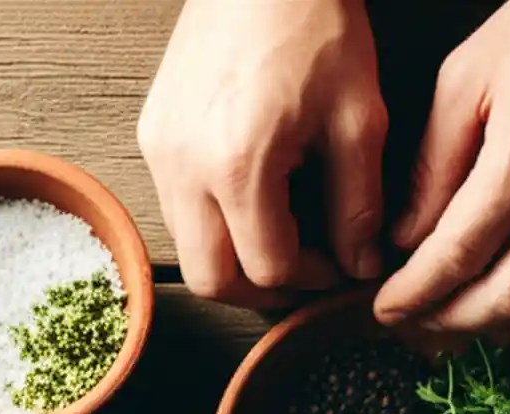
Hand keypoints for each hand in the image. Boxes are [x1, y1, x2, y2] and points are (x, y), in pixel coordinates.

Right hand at [138, 0, 387, 306]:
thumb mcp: (357, 119)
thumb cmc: (315, 28)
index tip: (339, 263)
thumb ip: (359, 206)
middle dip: (261, 289)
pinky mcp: (151, 133)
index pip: (267, 267)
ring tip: (280, 234)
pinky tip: (251, 195)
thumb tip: (359, 265)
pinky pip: (175, 205)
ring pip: (188, 246)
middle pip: (210, 278)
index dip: (311, 278)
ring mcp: (159, 150)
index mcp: (239, 164)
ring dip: (233, 256)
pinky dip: (212, 219)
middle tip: (301, 272)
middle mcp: (184, 166)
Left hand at [375, 0, 509, 328]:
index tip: (384, 307)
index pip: (459, 253)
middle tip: (411, 322)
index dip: (415, 293)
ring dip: (495, 321)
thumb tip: (407, 234)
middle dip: (449, 321)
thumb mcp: (466, 78)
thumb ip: (433, 165)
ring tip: (452, 315)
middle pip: (508, 297)